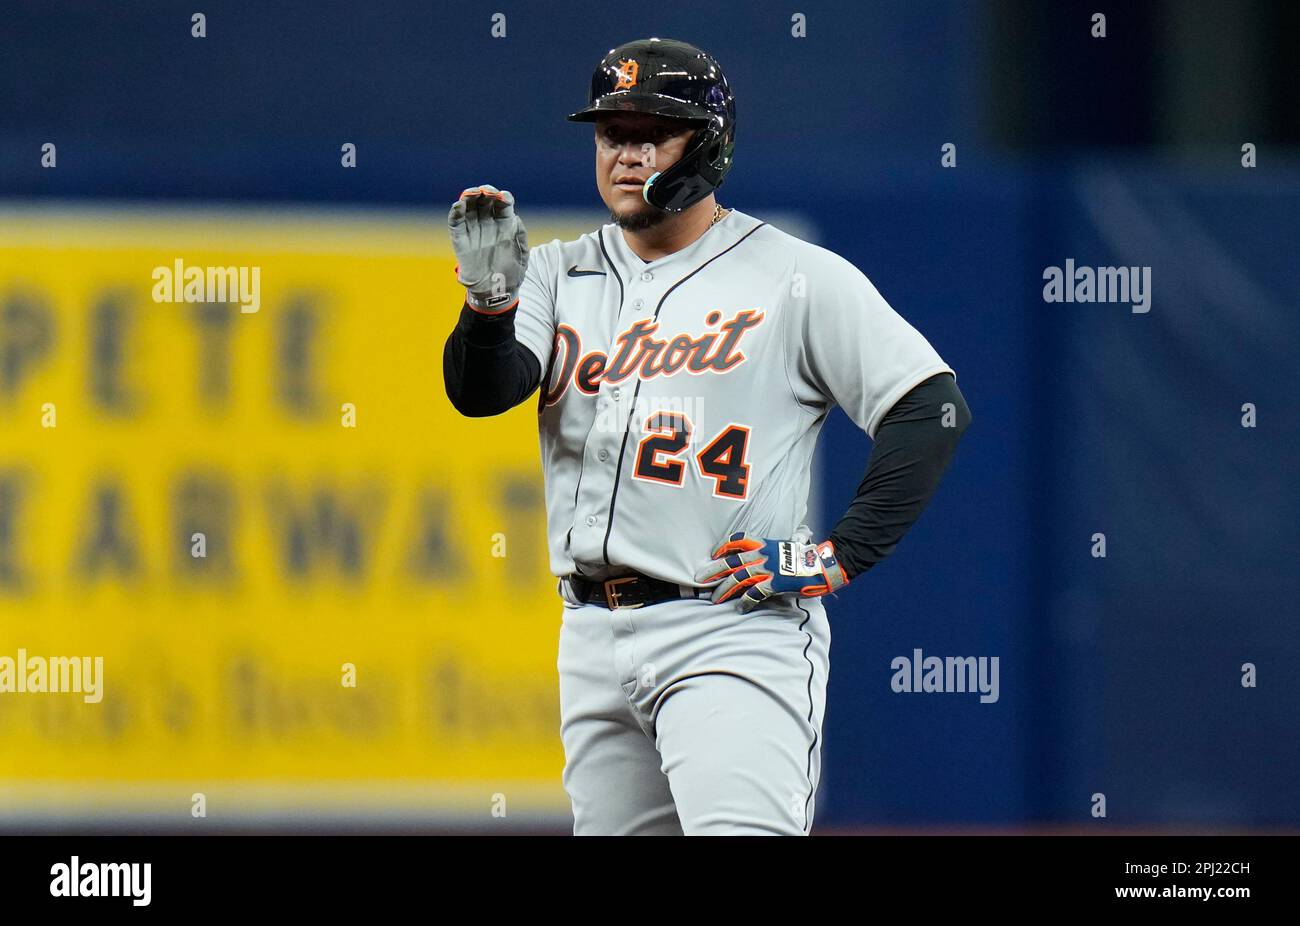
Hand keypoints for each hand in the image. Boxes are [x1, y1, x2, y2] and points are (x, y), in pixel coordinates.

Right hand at [447, 184, 528, 312]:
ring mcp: (474, 229)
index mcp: (506, 225)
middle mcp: (489, 224)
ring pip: (469, 207)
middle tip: (486, 191)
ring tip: (471, 192)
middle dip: (486, 192)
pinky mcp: (460, 238)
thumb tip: (515, 218)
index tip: (503, 196)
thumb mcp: (522, 255)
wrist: (496, 293)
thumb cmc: (513, 274)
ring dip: (469, 196)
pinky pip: (456, 221)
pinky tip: (459, 205)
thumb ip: (520, 236)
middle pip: (485, 201)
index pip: (503, 205)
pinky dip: (455, 211)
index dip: (503, 197)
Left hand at [694, 531, 848, 612]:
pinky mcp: (775, 583)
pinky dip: (745, 602)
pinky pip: (755, 594)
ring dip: (724, 590)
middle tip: (699, 578)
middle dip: (713, 570)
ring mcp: (768, 569)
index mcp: (766, 544)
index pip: (739, 540)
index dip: (724, 546)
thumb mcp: (787, 547)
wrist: (822, 565)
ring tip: (714, 599)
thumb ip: (773, 551)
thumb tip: (766, 555)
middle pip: (731, 561)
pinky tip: (739, 608)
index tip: (713, 553)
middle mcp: (763, 555)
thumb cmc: (807, 558)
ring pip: (738, 578)